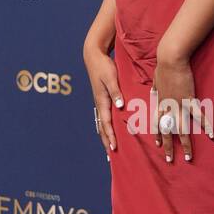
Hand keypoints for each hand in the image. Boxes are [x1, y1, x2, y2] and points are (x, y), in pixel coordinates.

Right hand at [83, 40, 122, 161]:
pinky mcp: (103, 99)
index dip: (110, 136)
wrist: (94, 56)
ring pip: (102, 123)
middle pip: (102, 127)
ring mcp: (100, 102)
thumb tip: (119, 105)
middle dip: (106, 141)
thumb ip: (116, 92)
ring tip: (110, 148)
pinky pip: (104, 117)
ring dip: (106, 136)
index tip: (114, 147)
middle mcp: (100, 104)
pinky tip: (111, 131)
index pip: (106, 123)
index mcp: (102, 101)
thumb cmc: (104, 66)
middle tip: (111, 156)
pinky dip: (107, 127)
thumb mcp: (111, 78)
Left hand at [151, 50, 213, 163]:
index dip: (158, 134)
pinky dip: (206, 126)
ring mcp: (178, 106)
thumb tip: (153, 91)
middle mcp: (168, 108)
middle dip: (168, 147)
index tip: (158, 144)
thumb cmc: (163, 66)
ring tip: (188, 157)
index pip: (158, 123)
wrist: (170, 59)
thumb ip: (156, 88)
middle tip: (169, 160)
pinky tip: (212, 136)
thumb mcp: (156, 79)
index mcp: (160, 103)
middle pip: (168, 131)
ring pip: (182, 130)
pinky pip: (199, 116)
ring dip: (185, 145)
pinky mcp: (189, 100)